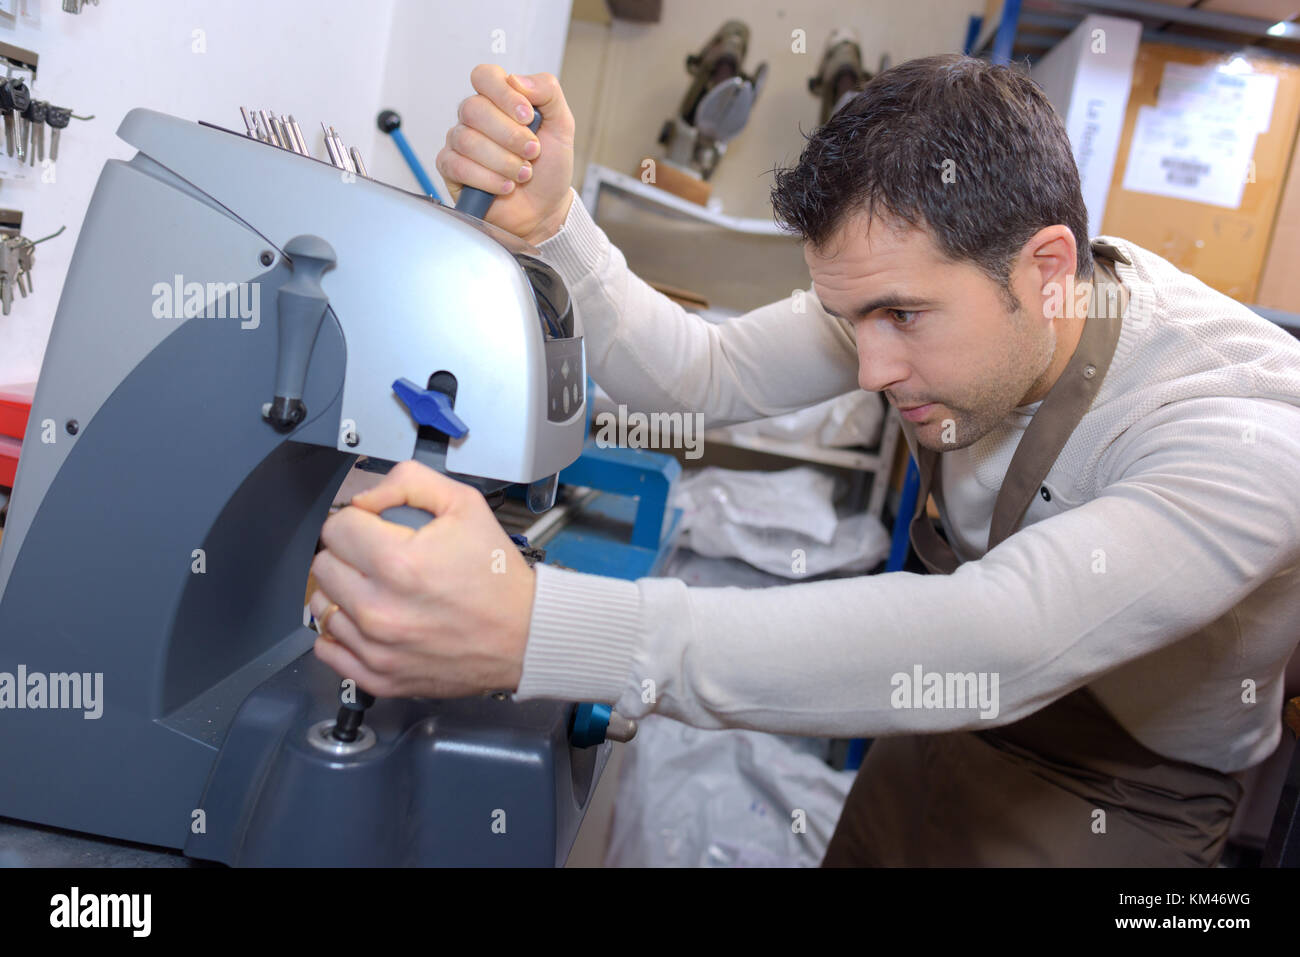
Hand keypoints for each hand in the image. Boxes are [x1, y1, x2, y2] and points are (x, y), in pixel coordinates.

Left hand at [308, 461, 535, 698]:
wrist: (524, 634)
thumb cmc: (497, 575)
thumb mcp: (465, 504)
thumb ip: (409, 482)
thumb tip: (365, 499)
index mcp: (398, 562)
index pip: (337, 528)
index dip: (357, 521)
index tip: (374, 528)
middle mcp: (380, 609)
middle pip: (323, 566)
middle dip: (347, 554)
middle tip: (378, 558)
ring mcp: (377, 647)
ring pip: (321, 606)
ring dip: (343, 593)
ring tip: (377, 590)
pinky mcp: (379, 676)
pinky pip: (327, 650)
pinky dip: (341, 633)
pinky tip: (367, 621)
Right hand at [436, 64, 575, 244]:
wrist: (544, 208)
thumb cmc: (549, 167)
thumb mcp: (562, 125)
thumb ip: (548, 91)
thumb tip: (517, 80)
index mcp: (498, 99)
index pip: (485, 76)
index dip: (504, 95)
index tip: (528, 117)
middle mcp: (475, 117)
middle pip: (474, 109)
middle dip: (510, 135)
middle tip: (533, 152)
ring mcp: (460, 142)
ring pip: (467, 140)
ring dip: (503, 161)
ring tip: (524, 174)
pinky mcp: (450, 169)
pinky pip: (458, 166)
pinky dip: (488, 179)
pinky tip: (506, 186)